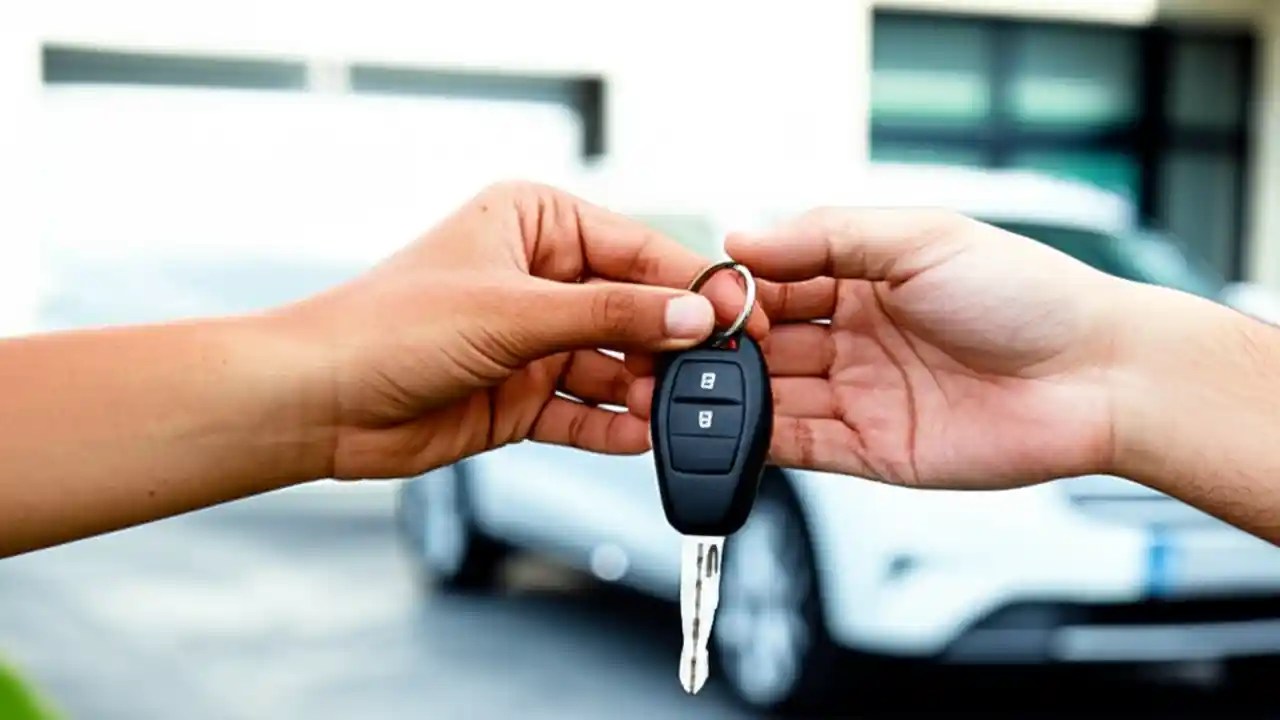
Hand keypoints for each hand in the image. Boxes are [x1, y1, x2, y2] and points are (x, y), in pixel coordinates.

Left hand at [281, 182, 763, 479]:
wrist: (322, 401)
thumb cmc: (392, 326)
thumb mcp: (513, 311)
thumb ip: (610, 315)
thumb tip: (694, 314)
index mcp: (536, 223)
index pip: (635, 249)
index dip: (692, 283)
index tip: (742, 311)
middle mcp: (539, 278)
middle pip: (632, 310)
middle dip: (672, 343)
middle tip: (721, 372)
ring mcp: (532, 340)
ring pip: (614, 364)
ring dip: (645, 390)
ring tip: (677, 412)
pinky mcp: (521, 395)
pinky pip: (584, 409)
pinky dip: (611, 424)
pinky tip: (641, 437)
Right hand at [636, 208, 1130, 489]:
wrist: (1097, 378)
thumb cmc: (1027, 295)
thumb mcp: (920, 238)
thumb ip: (825, 236)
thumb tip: (741, 236)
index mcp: (863, 277)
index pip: (773, 281)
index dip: (733, 290)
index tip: (701, 297)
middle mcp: (854, 336)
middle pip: (762, 342)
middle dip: (717, 346)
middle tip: (677, 350)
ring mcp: (860, 394)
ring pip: (770, 396)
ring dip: (726, 398)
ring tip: (684, 395)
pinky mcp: (872, 450)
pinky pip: (800, 446)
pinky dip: (757, 443)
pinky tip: (724, 434)